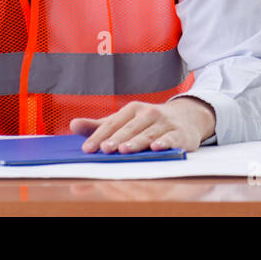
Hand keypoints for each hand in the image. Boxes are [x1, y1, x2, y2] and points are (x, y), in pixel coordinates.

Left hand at [72, 97, 215, 153]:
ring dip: (137, 142)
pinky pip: (172, 138)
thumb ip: (99, 126)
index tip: (87, 149)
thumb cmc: (149, 122)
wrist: (187, 117)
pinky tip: (157, 147)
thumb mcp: (125, 120)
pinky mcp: (180, 134)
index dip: (99, 136)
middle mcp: (149, 114)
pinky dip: (165, 143)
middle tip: (105, 149)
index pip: (113, 124)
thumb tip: (73, 125)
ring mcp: (165, 123)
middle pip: (130, 129)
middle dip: (117, 139)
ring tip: (125, 150)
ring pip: (148, 134)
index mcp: (133, 109)